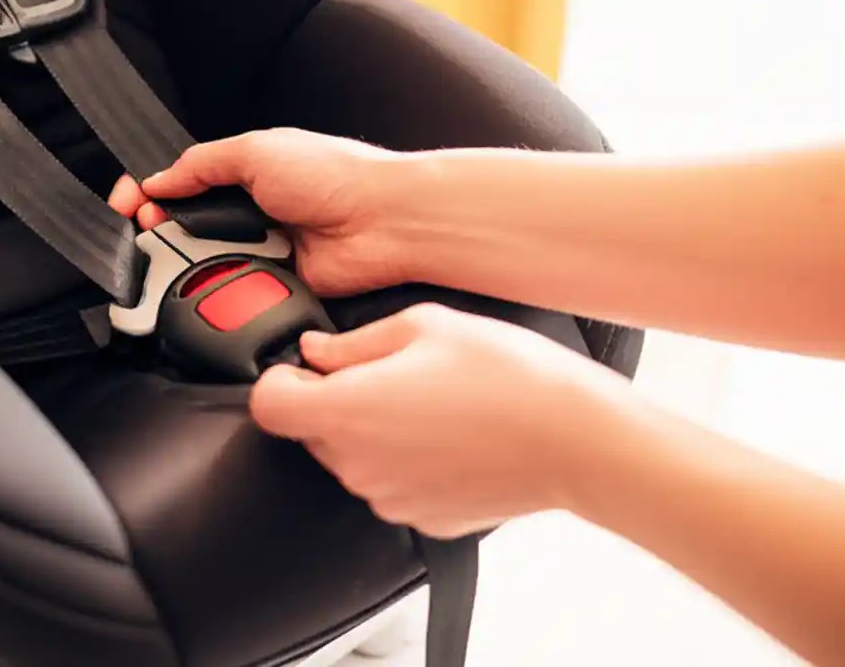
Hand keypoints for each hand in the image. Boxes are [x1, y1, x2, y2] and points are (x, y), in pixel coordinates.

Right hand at [108, 128, 416, 296]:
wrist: (382, 221)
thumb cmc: (334, 173)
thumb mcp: (255, 150)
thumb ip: (201, 164)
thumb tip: (158, 180)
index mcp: (242, 175)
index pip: (180, 188)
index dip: (148, 197)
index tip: (126, 205)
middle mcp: (249, 214)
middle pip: (184, 230)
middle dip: (159, 232)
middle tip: (142, 233)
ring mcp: (261, 252)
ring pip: (204, 264)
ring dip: (190, 260)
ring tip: (177, 255)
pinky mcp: (273, 286)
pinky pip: (235, 291)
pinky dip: (223, 287)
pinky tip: (212, 280)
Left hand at [250, 304, 632, 538]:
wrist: (577, 442)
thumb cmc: (511, 378)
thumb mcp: (427, 326)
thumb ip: (355, 341)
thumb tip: (317, 350)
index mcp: (347, 410)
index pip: (267, 404)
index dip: (280, 380)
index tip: (305, 368)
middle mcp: (357, 464)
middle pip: (311, 430)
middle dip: (335, 400)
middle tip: (391, 373)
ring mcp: (387, 498)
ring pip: (351, 457)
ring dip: (372, 430)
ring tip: (431, 402)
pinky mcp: (419, 518)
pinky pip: (391, 483)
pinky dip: (406, 461)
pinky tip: (450, 436)